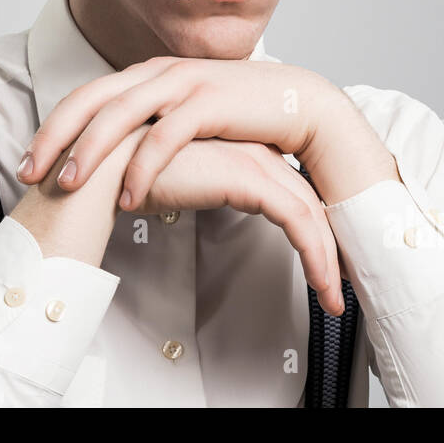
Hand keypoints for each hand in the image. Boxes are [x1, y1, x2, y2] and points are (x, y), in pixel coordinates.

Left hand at [15, 56, 397, 208]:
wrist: (298, 103)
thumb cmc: (238, 116)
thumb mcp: (183, 118)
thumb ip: (149, 127)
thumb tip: (116, 157)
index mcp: (145, 76)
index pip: (85, 98)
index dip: (52, 129)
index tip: (27, 163)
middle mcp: (157, 73)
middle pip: (90, 102)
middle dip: (54, 138)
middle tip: (28, 173)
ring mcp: (182, 83)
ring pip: (120, 115)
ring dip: (89, 151)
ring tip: (66, 186)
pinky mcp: (209, 101)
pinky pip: (165, 136)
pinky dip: (142, 166)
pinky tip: (128, 196)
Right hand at [133, 133, 347, 316]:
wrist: (105, 170)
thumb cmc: (131, 177)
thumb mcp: (183, 180)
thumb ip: (207, 184)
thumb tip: (217, 206)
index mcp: (241, 143)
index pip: (291, 187)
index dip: (312, 226)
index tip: (321, 263)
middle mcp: (253, 147)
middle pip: (308, 199)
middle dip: (329, 246)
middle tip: (338, 287)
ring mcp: (253, 158)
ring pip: (310, 212)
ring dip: (327, 258)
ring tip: (334, 300)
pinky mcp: (247, 177)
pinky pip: (297, 219)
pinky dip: (315, 254)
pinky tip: (319, 286)